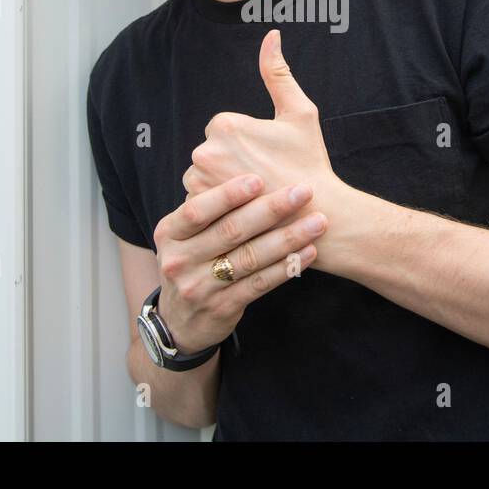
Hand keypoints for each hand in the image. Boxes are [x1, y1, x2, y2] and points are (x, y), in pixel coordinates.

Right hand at [153, 173, 326, 353]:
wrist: (179, 321)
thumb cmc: (192, 263)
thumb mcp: (184, 237)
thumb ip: (209, 210)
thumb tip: (251, 166)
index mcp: (170, 233)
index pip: (198, 210)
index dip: (228, 194)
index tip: (259, 178)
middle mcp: (180, 260)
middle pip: (230, 231)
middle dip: (271, 209)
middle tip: (303, 191)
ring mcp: (199, 287)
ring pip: (250, 258)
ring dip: (288, 238)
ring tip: (318, 222)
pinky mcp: (222, 308)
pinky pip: (259, 283)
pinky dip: (286, 266)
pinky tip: (308, 252)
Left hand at [182, 29, 343, 225]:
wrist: (317, 215)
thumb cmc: (310, 162)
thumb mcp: (300, 112)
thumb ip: (278, 72)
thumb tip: (271, 35)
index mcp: (224, 125)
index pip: (223, 129)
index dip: (248, 144)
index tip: (269, 157)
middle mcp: (203, 152)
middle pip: (211, 151)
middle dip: (233, 163)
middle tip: (265, 176)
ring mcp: (198, 183)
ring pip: (204, 176)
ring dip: (223, 184)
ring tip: (255, 196)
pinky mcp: (199, 211)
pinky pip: (201, 202)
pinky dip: (218, 207)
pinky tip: (243, 212)